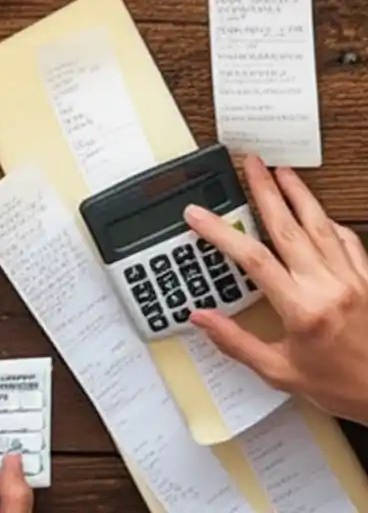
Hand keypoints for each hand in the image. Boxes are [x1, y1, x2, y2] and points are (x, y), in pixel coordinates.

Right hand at [185, 155, 367, 424]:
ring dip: (300, 195)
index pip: (253, 259)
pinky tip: (321, 215)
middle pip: (289, 227)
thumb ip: (237, 343)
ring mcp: (353, 279)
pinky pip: (348, 242)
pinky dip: (331, 224)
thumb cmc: (345, 388)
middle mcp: (328, 286)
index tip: (199, 215)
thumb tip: (202, 319)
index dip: (222, 232)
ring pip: (321, 226)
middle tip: (250, 165)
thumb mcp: (281, 374)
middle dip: (266, 191)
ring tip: (283, 172)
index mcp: (303, 310)